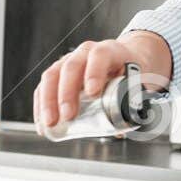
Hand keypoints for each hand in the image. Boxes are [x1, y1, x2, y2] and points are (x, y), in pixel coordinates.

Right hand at [35, 32, 172, 127]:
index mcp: (110, 50)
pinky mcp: (57, 74)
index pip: (100, 55)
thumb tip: (122, 129)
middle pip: (71, 67)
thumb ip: (134, 102)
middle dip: (67, 93)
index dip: (94, 72)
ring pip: (52, 75)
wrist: (124, 58)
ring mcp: (68, 61)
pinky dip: (41, 106)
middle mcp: (86, 52)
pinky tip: (42, 123)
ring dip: (48, 101)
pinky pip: (44, 86)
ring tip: (50, 123)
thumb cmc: (131, 72)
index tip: (93, 93)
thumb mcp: (139, 81)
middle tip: (68, 115)